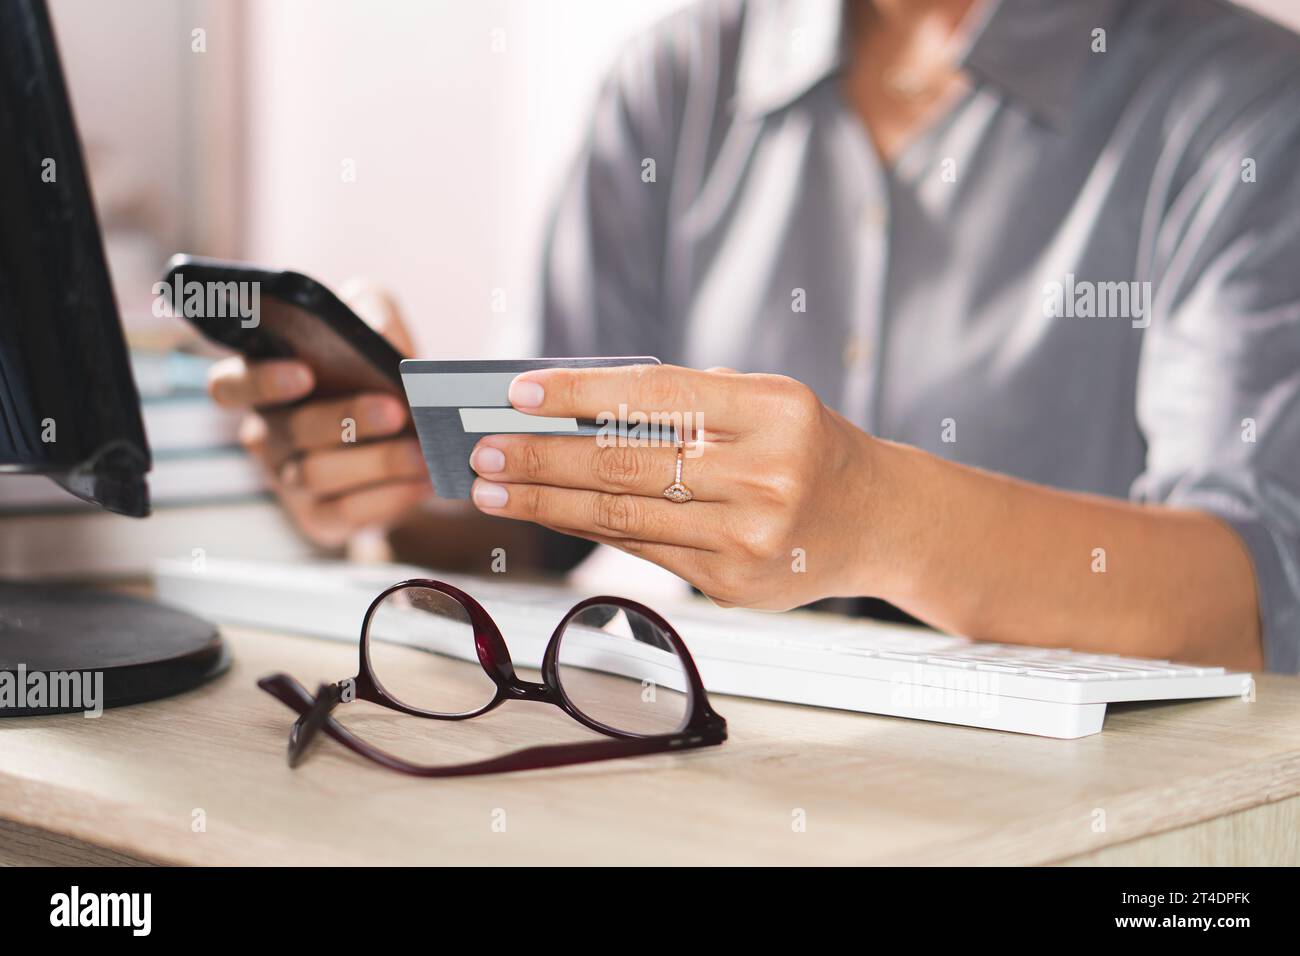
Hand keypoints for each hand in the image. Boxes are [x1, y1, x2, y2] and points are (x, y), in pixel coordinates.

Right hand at [207, 280, 431, 548]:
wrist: (412, 433)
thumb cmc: (376, 370)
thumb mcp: (374, 322)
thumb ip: (370, 308)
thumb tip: (374, 327)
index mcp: (262, 384)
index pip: (230, 386)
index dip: (261, 382)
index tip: (303, 373)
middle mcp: (267, 435)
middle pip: (291, 431)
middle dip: (346, 419)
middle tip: (396, 409)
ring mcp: (289, 482)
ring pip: (319, 475)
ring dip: (376, 462)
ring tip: (422, 451)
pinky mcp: (319, 519)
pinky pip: (346, 514)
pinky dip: (388, 497)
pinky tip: (422, 480)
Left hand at [466, 364, 880, 608]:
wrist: (876, 520)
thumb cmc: (804, 446)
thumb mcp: (764, 402)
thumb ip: (683, 402)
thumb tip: (569, 409)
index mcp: (773, 410)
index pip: (654, 397)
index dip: (579, 394)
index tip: (518, 392)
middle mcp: (766, 475)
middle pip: (626, 464)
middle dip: (541, 457)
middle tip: (484, 449)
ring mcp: (750, 538)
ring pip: (623, 516)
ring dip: (545, 502)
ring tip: (493, 488)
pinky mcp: (734, 586)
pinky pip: (643, 552)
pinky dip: (588, 530)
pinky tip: (549, 514)